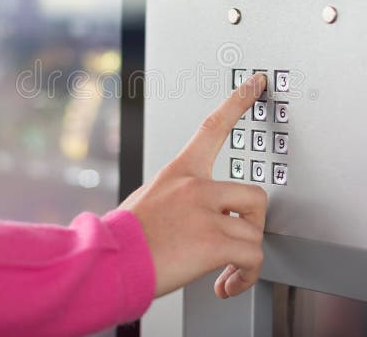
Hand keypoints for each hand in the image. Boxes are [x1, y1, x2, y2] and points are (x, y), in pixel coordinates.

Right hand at [120, 73, 267, 298]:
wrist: (110, 263)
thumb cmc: (126, 238)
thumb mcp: (150, 201)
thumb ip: (182, 199)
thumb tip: (205, 216)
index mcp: (179, 172)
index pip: (213, 127)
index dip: (238, 101)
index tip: (256, 82)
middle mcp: (195, 187)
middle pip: (256, 195)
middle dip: (252, 224)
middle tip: (237, 240)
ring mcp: (206, 214)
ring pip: (255, 233)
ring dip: (245, 257)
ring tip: (226, 270)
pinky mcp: (213, 242)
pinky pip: (252, 258)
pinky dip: (245, 276)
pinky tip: (226, 283)